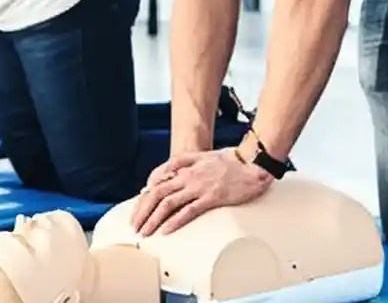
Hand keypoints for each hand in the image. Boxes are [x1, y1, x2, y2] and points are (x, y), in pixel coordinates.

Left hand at [131, 148, 272, 236]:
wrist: (253, 162)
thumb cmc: (230, 161)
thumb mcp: (201, 156)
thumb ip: (182, 163)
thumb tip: (164, 177)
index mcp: (184, 167)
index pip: (156, 183)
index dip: (144, 198)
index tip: (137, 211)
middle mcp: (188, 176)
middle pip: (157, 194)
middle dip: (142, 211)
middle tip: (134, 226)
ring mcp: (198, 187)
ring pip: (168, 203)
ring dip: (153, 219)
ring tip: (145, 232)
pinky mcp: (211, 197)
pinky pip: (188, 211)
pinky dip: (174, 221)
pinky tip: (166, 230)